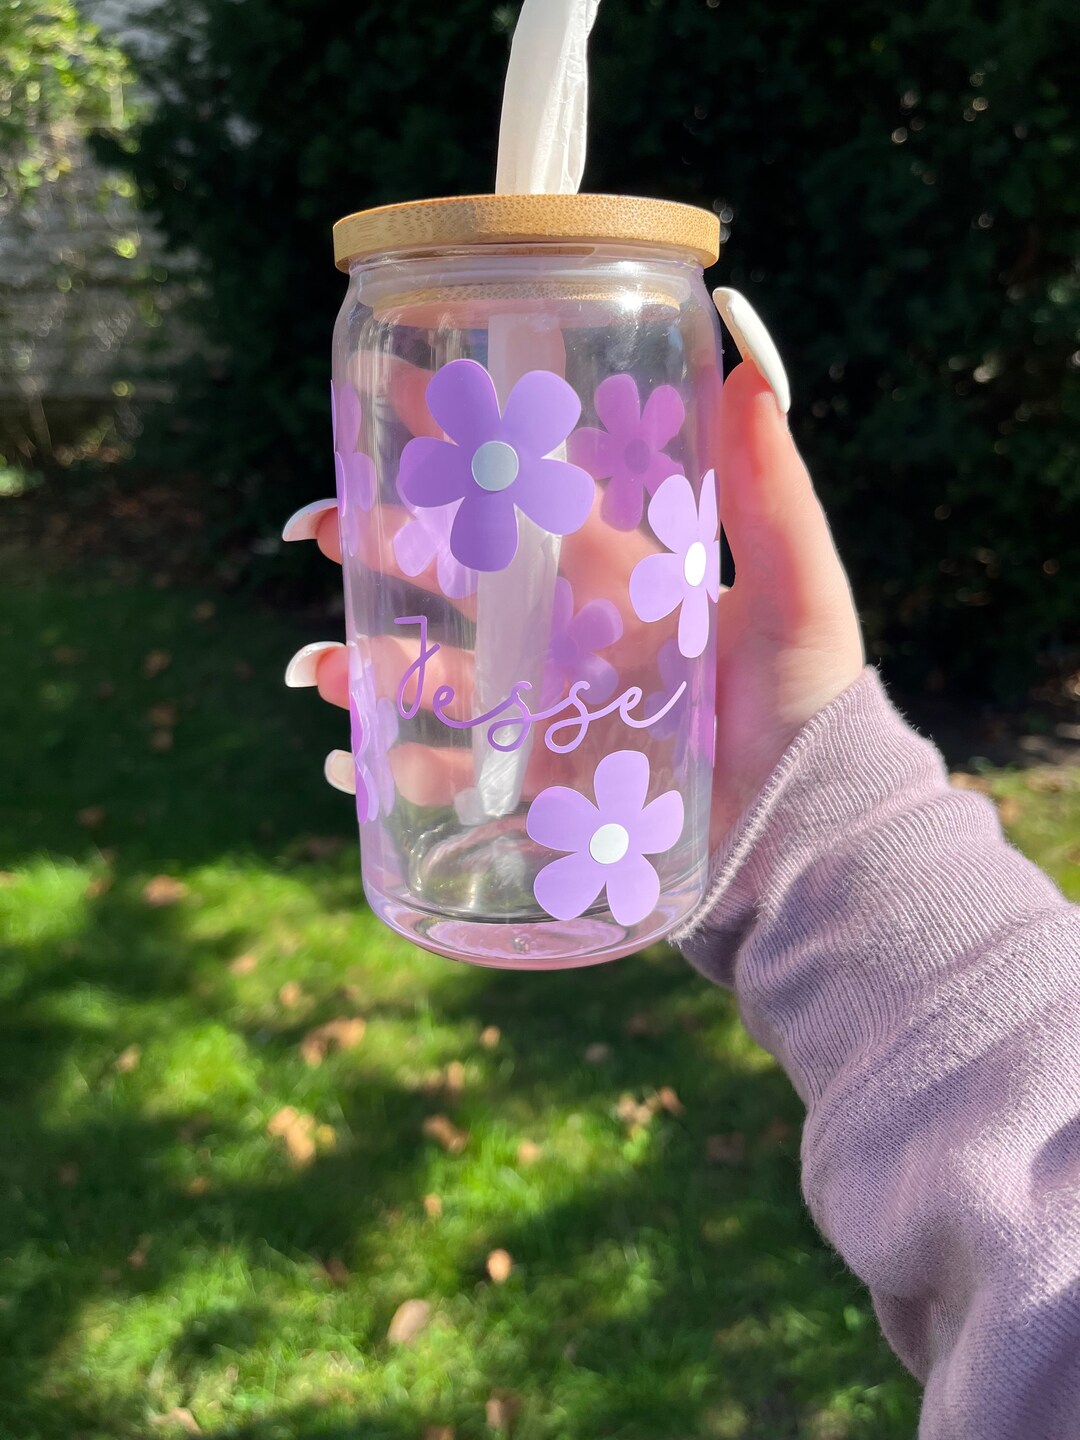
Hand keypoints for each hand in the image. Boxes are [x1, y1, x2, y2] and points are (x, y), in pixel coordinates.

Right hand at [283, 288, 863, 850]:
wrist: (804, 829)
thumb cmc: (806, 703)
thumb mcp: (797, 592)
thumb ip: (770, 496)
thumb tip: (749, 374)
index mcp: (618, 571)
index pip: (526, 495)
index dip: (468, 450)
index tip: (406, 403)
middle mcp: (570, 631)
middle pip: (460, 578)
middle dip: (387, 550)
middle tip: (324, 529)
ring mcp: (548, 706)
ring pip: (441, 672)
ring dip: (373, 663)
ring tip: (322, 667)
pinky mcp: (541, 779)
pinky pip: (460, 769)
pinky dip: (406, 763)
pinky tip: (365, 759)